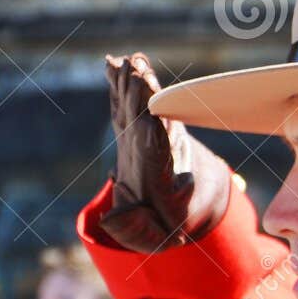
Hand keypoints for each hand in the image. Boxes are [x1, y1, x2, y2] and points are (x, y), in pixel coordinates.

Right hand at [102, 52, 231, 252]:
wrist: (184, 204)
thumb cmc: (166, 223)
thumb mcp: (155, 237)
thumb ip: (136, 230)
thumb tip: (114, 217)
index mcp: (162, 178)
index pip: (158, 151)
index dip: (153, 131)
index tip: (150, 116)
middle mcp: (159, 153)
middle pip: (151, 120)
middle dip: (144, 97)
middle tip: (138, 70)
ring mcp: (148, 137)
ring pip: (141, 107)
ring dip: (135, 85)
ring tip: (130, 61)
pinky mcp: (136, 129)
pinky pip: (127, 104)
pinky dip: (120, 86)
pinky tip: (113, 63)